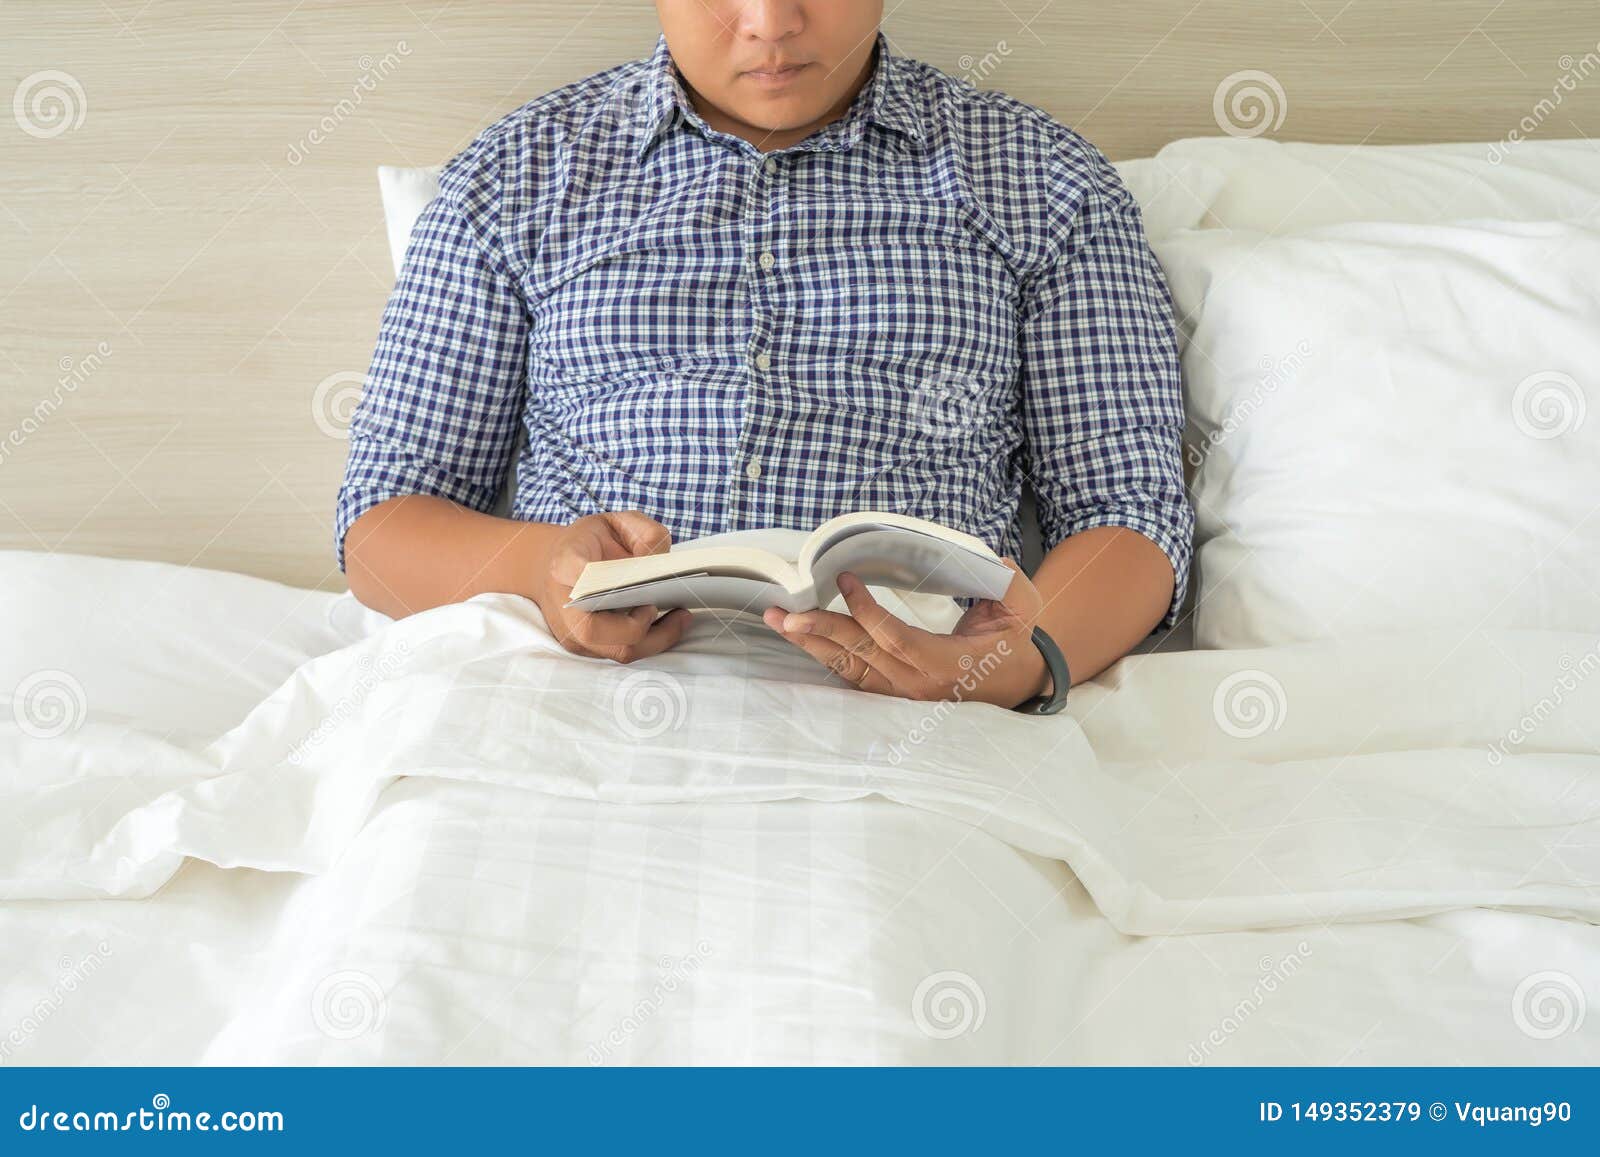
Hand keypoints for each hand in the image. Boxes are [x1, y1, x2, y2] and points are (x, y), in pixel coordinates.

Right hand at [533, 511, 691, 661]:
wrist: (558, 565)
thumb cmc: (592, 543)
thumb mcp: (618, 522)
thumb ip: (644, 532)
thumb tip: (660, 559)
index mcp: (564, 563)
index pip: (572, 571)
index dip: (598, 577)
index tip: (633, 578)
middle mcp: (563, 603)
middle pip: (593, 629)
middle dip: (637, 624)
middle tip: (659, 604)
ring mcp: (573, 630)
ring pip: (616, 649)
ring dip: (655, 638)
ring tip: (681, 616)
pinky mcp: (588, 647)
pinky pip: (623, 652)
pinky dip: (651, 642)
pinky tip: (669, 623)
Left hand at [762, 561, 1050, 707]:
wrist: (1016, 681)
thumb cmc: (1014, 639)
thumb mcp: (1021, 607)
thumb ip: (1005, 583)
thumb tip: (992, 561)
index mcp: (948, 666)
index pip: (897, 640)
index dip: (868, 613)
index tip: (845, 580)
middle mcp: (919, 687)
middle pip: (861, 658)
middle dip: (821, 633)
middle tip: (785, 614)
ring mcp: (902, 694)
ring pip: (849, 669)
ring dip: (812, 644)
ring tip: (779, 622)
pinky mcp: (891, 692)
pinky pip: (851, 675)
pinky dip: (824, 654)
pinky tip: (798, 637)